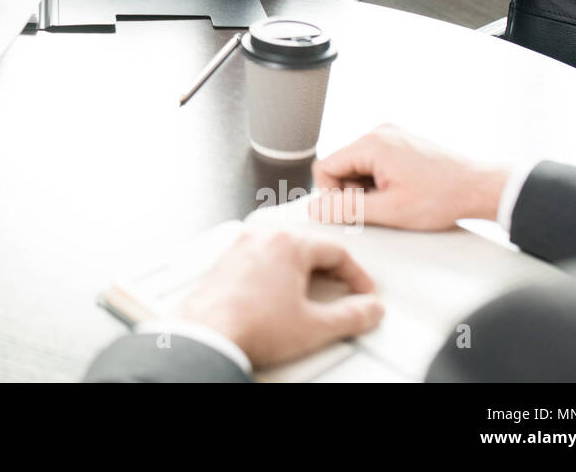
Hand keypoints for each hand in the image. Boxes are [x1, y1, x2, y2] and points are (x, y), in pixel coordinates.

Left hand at [178, 227, 383, 367]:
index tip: (364, 292)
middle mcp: (260, 239)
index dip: (357, 275)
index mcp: (287, 244)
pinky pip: (259, 262)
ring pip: (281, 253)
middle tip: (343, 292)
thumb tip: (368, 310)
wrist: (208, 336)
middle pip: (307, 248)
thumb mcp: (314, 326)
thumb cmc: (252, 325)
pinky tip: (277, 298)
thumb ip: (350, 317)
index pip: (335, 251)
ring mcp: (238, 250)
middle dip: (330, 271)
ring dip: (301, 272)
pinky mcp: (223, 265)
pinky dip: (275, 276)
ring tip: (312, 296)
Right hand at [309, 123, 509, 230]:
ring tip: (396, 200)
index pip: (325, 167)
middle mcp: (379, 132)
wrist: (481, 187)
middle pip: (341, 165)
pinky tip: (402, 191)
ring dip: (367, 187)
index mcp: (371, 143)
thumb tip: (315, 209)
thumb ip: (347, 210)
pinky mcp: (402, 141)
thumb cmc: (442, 198)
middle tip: (381, 208)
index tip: (354, 211)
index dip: (332, 195)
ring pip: (358, 165)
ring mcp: (392, 134)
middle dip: (352, 190)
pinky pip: (374, 161)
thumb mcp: (389, 211)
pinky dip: (380, 179)